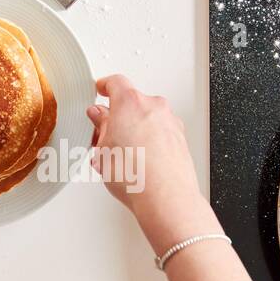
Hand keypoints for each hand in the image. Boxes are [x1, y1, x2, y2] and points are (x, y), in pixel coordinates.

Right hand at [86, 75, 218, 253]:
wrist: (165, 197)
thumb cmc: (135, 175)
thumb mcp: (103, 149)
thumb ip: (100, 127)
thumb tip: (99, 117)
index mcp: (130, 102)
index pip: (115, 82)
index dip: (104, 86)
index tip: (100, 90)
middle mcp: (154, 106)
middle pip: (132, 101)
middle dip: (118, 115)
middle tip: (104, 134)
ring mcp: (170, 122)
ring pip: (147, 117)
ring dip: (134, 128)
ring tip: (120, 155)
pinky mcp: (180, 138)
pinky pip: (160, 131)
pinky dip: (149, 139)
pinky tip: (138, 162)